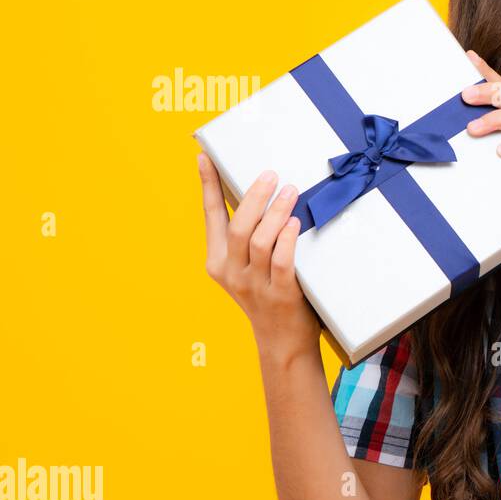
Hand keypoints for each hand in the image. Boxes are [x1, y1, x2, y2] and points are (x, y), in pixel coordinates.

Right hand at [198, 153, 321, 363]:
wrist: (282, 341)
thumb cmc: (269, 296)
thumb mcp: (249, 268)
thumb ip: (250, 239)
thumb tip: (263, 196)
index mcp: (218, 262)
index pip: (211, 217)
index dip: (208, 186)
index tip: (205, 158)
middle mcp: (231, 272)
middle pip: (238, 226)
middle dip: (254, 197)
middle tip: (271, 175)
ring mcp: (255, 285)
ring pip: (259, 241)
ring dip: (275, 213)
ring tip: (289, 192)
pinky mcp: (280, 295)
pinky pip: (282, 262)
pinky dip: (288, 240)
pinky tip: (295, 223)